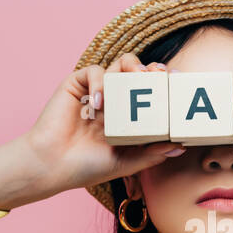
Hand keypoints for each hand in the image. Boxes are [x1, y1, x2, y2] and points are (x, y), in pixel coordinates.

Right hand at [21, 53, 184, 194]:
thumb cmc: (86, 167)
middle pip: (138, 73)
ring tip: (138, 76)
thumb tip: (180, 146)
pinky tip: (99, 103)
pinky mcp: (76, 85)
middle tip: (160, 75)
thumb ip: (152, 154)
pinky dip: (99, 82)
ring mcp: (96, 92)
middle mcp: (114, 100)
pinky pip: (93, 71)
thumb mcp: (126, 162)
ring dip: (131, 66)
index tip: (178, 83)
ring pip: (118, 65)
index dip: (164, 85)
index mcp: (128, 116)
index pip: (151, 93)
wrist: (52, 166)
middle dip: (152, 70)